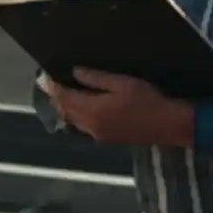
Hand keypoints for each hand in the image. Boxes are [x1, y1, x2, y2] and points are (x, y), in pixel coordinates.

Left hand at [44, 68, 194, 146]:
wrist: (167, 125)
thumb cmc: (146, 100)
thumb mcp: (121, 83)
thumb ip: (96, 78)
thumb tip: (75, 72)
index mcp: (92, 110)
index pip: (64, 98)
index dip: (53, 87)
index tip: (44, 77)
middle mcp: (90, 125)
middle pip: (65, 111)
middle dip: (57, 97)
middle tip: (51, 83)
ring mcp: (97, 135)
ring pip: (73, 120)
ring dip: (66, 107)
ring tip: (63, 93)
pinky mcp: (106, 139)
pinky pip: (82, 126)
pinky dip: (76, 116)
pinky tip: (81, 107)